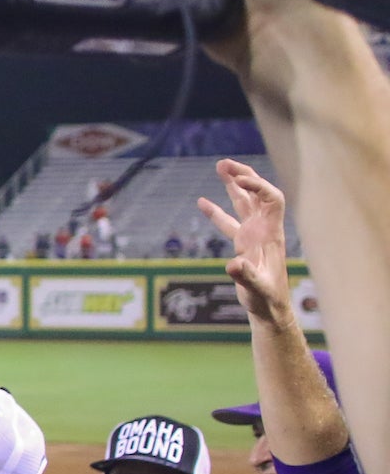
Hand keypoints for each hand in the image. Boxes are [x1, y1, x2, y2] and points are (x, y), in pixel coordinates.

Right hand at [197, 159, 291, 326]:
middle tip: (224, 164)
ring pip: (244, 203)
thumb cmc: (267, 300)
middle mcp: (264, 229)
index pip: (271, 199)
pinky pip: (229, 222)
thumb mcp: (257, 289)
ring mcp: (254, 235)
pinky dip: (216, 211)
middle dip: (244, 176)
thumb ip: (246, 276)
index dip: (257, 187)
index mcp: (270, 234)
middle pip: (258, 194)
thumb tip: (232, 265)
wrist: (270, 309)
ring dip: (233, 185)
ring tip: (220, 167)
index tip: (238, 180)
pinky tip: (202, 201)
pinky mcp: (244, 244)